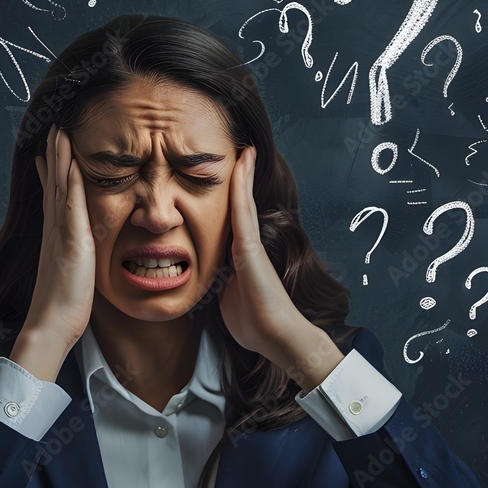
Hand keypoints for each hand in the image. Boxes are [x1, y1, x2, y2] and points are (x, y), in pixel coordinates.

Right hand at [21, 125, 95, 357]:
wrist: (51, 323)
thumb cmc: (62, 306)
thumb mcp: (69, 274)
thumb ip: (72, 257)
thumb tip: (75, 252)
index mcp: (55, 235)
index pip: (53, 197)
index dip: (51, 173)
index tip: (48, 152)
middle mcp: (53, 229)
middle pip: (52, 183)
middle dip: (53, 156)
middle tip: (53, 130)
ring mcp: (60, 231)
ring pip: (58, 186)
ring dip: (59, 158)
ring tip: (58, 132)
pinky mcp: (70, 239)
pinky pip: (69, 203)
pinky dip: (69, 180)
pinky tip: (71, 161)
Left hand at [218, 146, 342, 389]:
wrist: (277, 338)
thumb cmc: (254, 323)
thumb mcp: (228, 297)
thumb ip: (221, 281)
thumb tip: (211, 277)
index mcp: (239, 256)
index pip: (233, 219)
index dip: (231, 196)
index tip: (229, 174)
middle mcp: (246, 246)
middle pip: (241, 205)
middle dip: (241, 178)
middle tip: (242, 150)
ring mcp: (250, 246)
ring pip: (243, 204)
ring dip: (243, 176)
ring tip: (245, 150)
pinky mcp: (250, 251)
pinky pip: (243, 215)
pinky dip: (241, 190)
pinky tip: (240, 168)